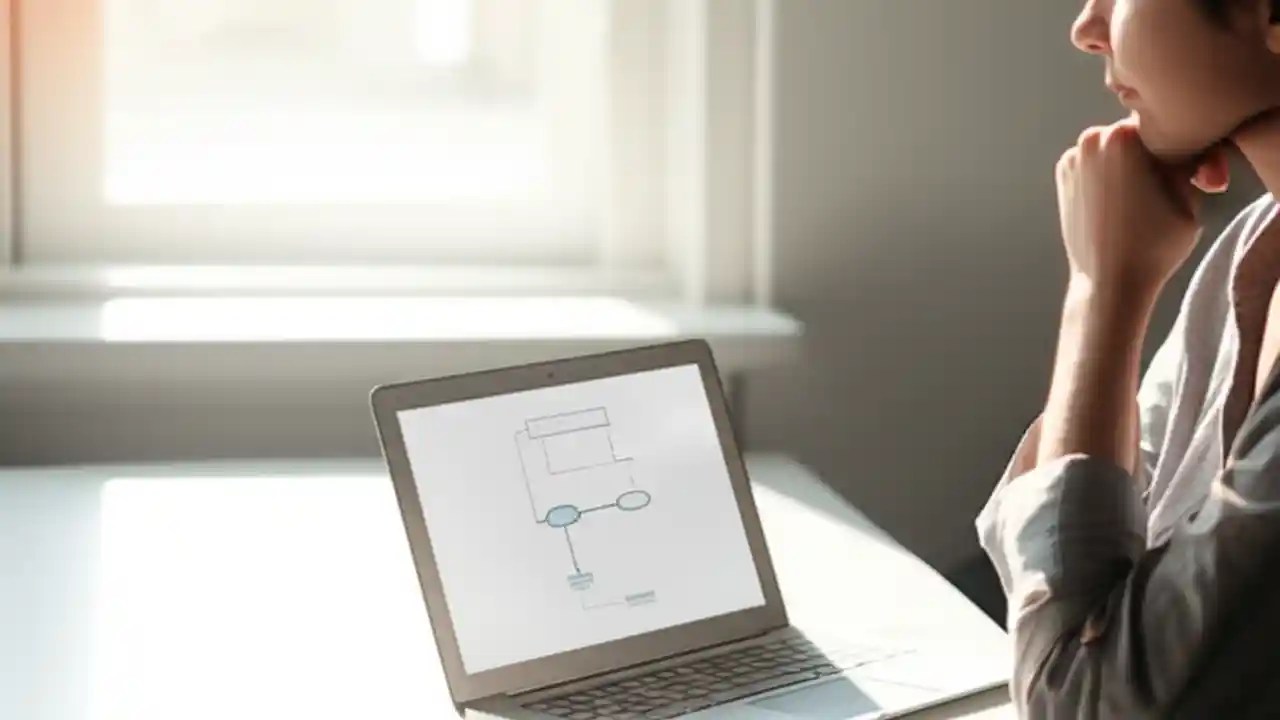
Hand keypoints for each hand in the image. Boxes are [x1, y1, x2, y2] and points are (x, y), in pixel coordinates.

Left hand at [1055, 116, 1228, 294]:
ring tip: (1141, 198)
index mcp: (1124, 136)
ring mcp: (1072, 157)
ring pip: (1115, 147)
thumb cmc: (1154, 244)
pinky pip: (1095, 162)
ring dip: (1129, 162)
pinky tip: (1119, 201)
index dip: (1184, 150)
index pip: (1166, 125)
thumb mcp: (1188, 196)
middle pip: (1137, 133)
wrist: (1109, 281)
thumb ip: (1189, 160)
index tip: (1191, 176)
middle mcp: (1091, 138)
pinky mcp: (1062, 175)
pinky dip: (1108, 173)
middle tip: (1166, 187)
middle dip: (1153, 153)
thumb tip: (1188, 145)